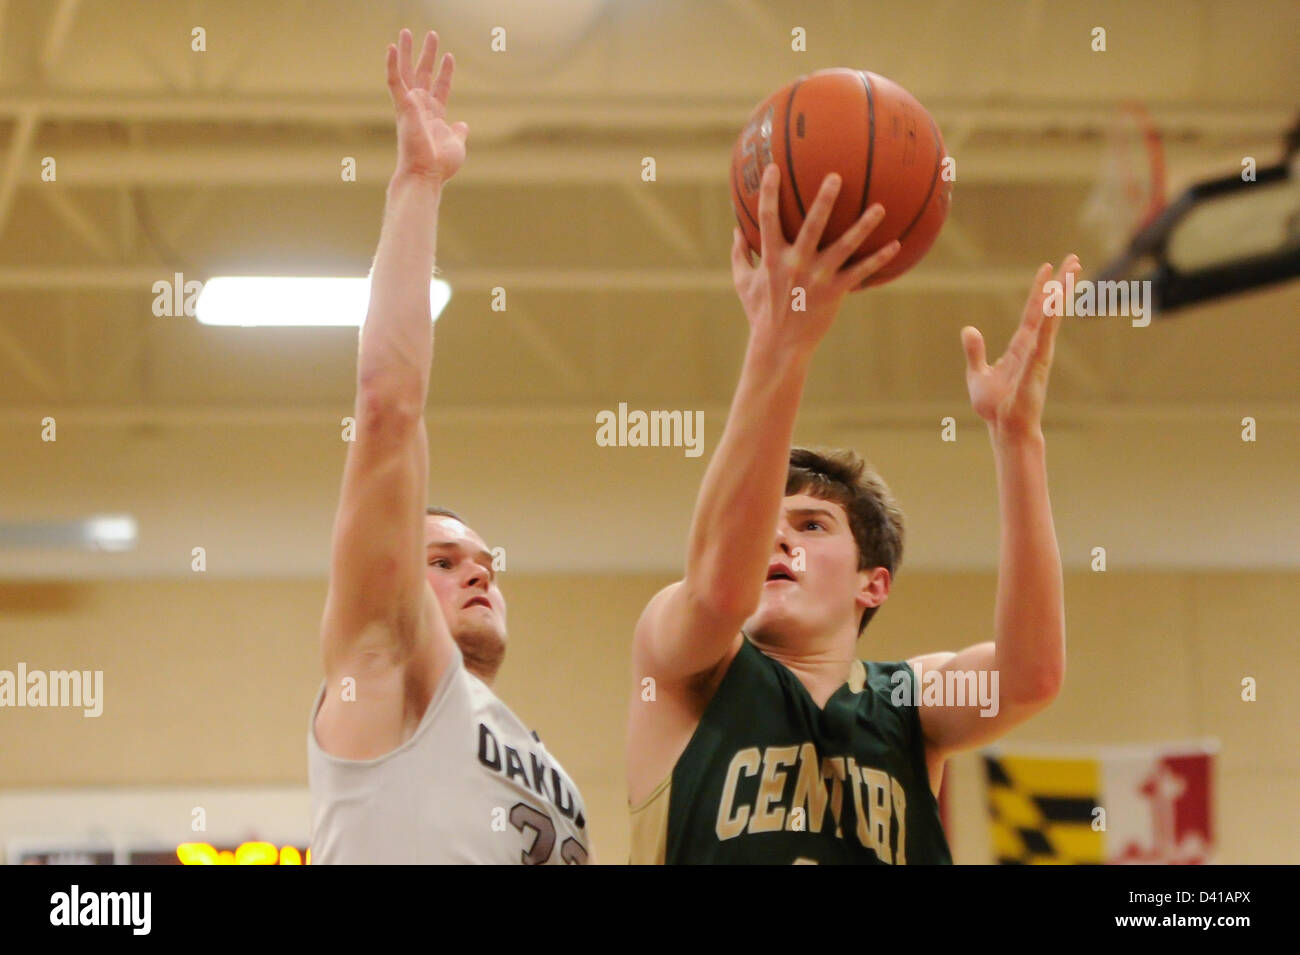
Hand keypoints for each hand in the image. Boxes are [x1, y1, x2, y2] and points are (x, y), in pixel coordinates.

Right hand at [386, 29, 468, 185]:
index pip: (441, 88)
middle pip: (423, 74)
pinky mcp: (402, 106)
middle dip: (427, 54)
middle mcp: (421, 108)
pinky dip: (392, 64)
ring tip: (407, 31)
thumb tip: (463, 125)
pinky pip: (394, 81)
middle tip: (431, 35)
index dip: (446, 72)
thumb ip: (459, 133)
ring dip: (408, 51)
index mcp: (434, 116)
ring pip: (407, 72)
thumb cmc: (439, 166)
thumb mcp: (457, 145)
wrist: (425, 175)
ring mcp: (410, 106)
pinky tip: (392, 47)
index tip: (449, 56)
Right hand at [730, 163, 898, 354]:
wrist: (778, 346)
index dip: (770, 192)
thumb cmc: (760, 313)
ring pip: (844, 247)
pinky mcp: (835, 293)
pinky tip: (896, 245)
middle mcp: (795, 264)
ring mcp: (817, 278)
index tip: (773, 167)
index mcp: (772, 258)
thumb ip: (740, 254)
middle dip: (824, 200)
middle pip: (812, 226)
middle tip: (836, 176)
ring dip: (863, 227)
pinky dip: (878, 260)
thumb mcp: (743, 283)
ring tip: (880, 208)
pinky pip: (860, 272)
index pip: (767, 219)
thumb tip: (736, 230)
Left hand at [961, 255, 1081, 439]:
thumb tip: (969, 329)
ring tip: (1072, 271)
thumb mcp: (977, 374)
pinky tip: (1054, 302)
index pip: (1033, 311)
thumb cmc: (994, 406)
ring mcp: (1039, 354)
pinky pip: (1044, 338)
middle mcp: (1034, 346)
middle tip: (1074, 259)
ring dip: (1061, 294)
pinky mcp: (1038, 365)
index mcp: (1021, 346)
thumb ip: (975, 351)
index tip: (1048, 268)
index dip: (1040, 290)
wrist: (1004, 428)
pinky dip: (1049, 320)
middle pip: (1049, 308)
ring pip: (1052, 318)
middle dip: (1061, 284)